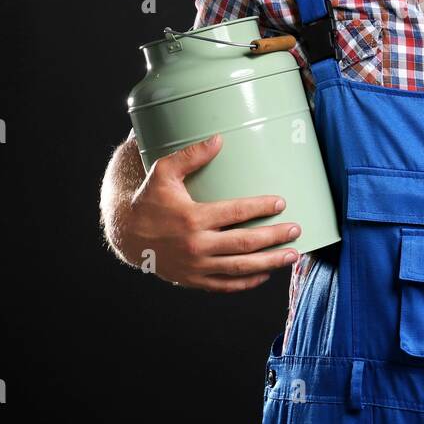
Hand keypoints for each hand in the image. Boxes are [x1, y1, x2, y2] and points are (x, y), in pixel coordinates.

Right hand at [121, 134, 302, 291]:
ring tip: (293, 255)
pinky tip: (266, 273)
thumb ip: (190, 156)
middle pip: (245, 243)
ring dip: (270, 262)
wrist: (127, 235)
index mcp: (192, 217)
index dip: (261, 207)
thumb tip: (219, 139)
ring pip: (240, 267)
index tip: (282, 202)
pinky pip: (226, 285)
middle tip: (296, 230)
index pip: (236, 212)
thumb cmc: (148, 200)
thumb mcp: (163, 172)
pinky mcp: (193, 279)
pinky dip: (248, 281)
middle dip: (275, 236)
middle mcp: (196, 245)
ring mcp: (196, 265)